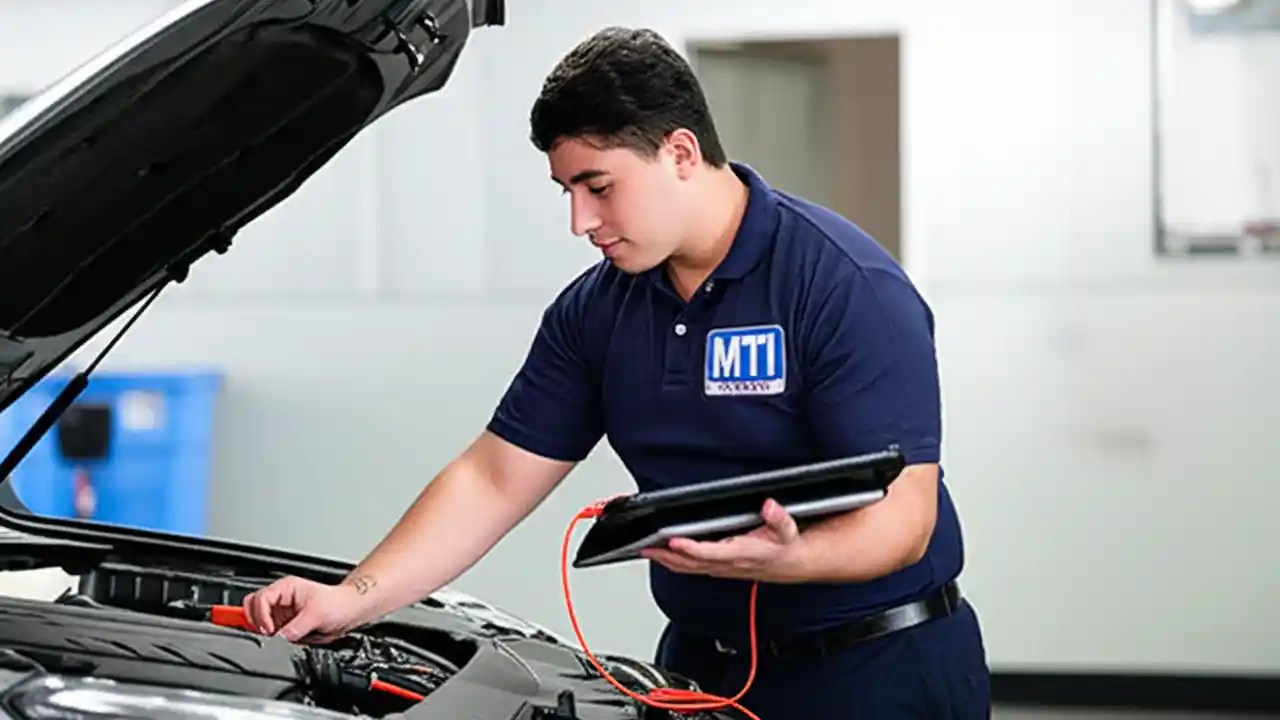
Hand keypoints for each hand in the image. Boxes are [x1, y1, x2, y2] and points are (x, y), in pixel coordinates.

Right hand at [241, 575, 369, 642]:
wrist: (349, 611)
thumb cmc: (337, 603)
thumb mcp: (316, 614)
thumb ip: (296, 628)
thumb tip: (280, 638)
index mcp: (285, 588)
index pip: (260, 599)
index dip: (260, 616)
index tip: (268, 630)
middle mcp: (280, 599)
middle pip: (251, 607)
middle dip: (256, 622)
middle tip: (266, 634)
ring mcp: (281, 613)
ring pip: (258, 621)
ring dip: (264, 631)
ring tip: (276, 638)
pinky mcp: (285, 626)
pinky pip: (270, 633)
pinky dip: (271, 639)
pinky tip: (281, 641)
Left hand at [641, 499, 810, 582]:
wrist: (792, 564)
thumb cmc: (785, 547)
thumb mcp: (788, 530)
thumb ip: (778, 518)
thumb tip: (769, 506)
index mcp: (741, 554)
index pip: (709, 552)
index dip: (689, 548)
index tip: (673, 540)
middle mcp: (728, 564)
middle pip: (690, 564)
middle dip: (666, 557)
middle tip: (645, 547)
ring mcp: (721, 568)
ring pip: (688, 568)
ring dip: (666, 560)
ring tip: (646, 550)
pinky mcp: (718, 567)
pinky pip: (692, 567)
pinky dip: (675, 562)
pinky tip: (664, 555)